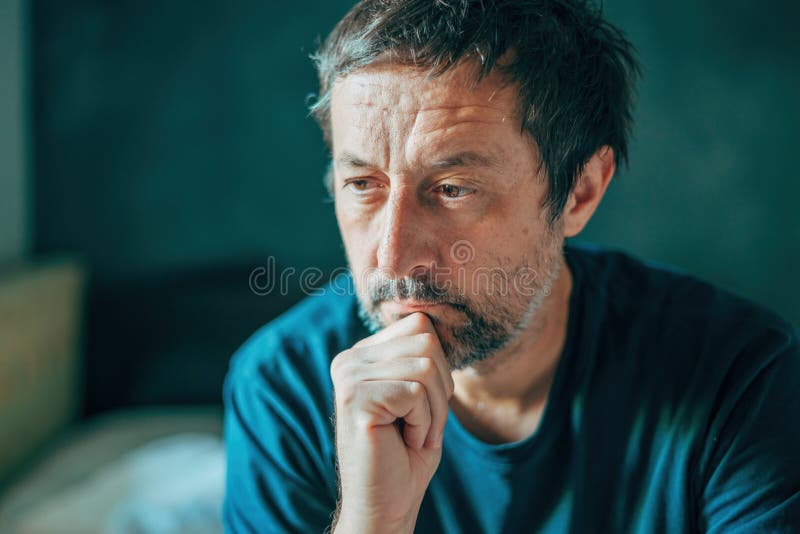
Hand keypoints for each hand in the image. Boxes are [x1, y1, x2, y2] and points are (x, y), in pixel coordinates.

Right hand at [330, 312, 454, 533]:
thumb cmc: (407, 454)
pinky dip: (424, 424)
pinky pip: (416, 393)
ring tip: (412, 434)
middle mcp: (349, 359)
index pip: (421, 325)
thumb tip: (432, 320)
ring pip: (426, 367)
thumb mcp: (422, 395)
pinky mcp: (354, 399)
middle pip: (427, 342)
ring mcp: (348, 377)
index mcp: (363, 354)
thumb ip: (422, 356)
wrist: (386, 505)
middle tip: (422, 426)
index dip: (440, 370)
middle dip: (442, 391)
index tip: (424, 407)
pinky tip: (404, 442)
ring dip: (435, 411)